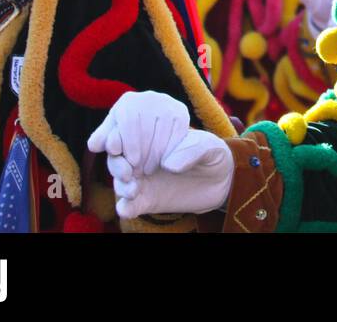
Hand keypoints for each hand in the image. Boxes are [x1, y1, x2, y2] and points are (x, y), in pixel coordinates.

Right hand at [103, 128, 234, 219]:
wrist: (221, 181)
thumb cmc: (213, 154)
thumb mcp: (210, 146)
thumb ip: (194, 148)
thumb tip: (169, 164)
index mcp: (153, 132)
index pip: (128, 129)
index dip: (122, 136)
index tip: (119, 145)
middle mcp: (142, 153)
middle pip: (116, 153)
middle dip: (116, 161)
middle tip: (128, 170)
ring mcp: (140, 177)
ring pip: (118, 177)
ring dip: (118, 182)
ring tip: (133, 189)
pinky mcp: (144, 200)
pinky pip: (127, 204)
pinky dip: (124, 206)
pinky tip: (128, 207)